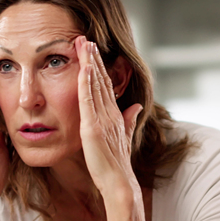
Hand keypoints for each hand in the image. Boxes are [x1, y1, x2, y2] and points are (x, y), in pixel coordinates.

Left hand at [76, 36, 142, 199]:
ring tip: (84, 43)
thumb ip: (129, 120)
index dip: (100, 66)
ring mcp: (103, 119)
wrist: (119, 183)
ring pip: (95, 85)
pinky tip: (85, 67)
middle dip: (94, 58)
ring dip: (90, 63)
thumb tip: (135, 106)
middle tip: (86, 37)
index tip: (93, 50)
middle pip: (101, 79)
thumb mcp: (123, 138)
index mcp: (116, 115)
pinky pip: (89, 101)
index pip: (106, 85)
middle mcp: (111, 113)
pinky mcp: (93, 127)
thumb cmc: (117, 165)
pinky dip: (87, 83)